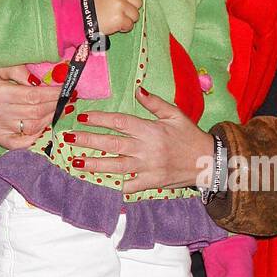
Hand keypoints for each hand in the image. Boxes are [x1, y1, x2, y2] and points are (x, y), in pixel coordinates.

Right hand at [0, 65, 60, 149]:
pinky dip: (35, 137)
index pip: (34, 95)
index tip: (66, 89)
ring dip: (50, 119)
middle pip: (36, 112)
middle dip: (56, 105)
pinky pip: (20, 143)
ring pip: (33, 127)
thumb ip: (18, 70)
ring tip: (58, 109)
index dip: (53, 94)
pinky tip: (44, 128)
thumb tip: (40, 79)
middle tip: (67, 99)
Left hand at [73, 85, 215, 194]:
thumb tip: (137, 90)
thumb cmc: (190, 136)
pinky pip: (130, 186)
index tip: (83, 117)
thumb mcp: (175, 114)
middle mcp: (147, 149)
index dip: (100, 119)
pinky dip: (114, 186)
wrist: (208, 162)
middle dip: (88, 141)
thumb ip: (154, 103)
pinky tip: (98, 183)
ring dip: (94, 164)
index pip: (120, 123)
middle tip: (68, 138)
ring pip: (116, 166)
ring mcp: (148, 168)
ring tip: (76, 162)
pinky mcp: (152, 183)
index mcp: (151, 130)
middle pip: (112, 144)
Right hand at [93, 0, 141, 34]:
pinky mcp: (119, 19)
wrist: (81, 15)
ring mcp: (119, 5)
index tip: (124, 1)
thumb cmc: (95, 1)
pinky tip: (115, 25)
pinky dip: (124, 28)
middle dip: (131, 9)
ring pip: (136, 15)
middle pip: (138, 2)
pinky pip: (130, 25)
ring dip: (128, 19)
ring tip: (116, 18)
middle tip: (119, 11)